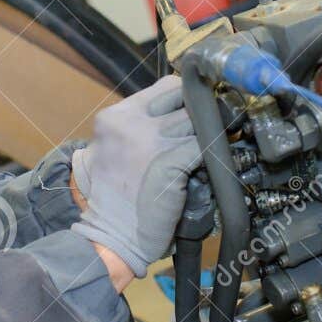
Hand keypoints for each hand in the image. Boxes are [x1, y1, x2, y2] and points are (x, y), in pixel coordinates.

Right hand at [70, 76, 199, 278]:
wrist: (110, 234)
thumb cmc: (112, 197)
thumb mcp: (110, 149)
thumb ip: (136, 126)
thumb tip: (174, 113)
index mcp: (115, 116)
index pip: (166, 86)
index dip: (186, 98)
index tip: (196, 111)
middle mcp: (131, 123)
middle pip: (185, 99)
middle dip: (200, 114)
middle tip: (209, 130)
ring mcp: (151, 141)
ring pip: (198, 122)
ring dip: (208, 136)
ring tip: (209, 152)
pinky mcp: (171, 162)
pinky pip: (204, 147)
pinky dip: (211, 156)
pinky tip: (208, 167)